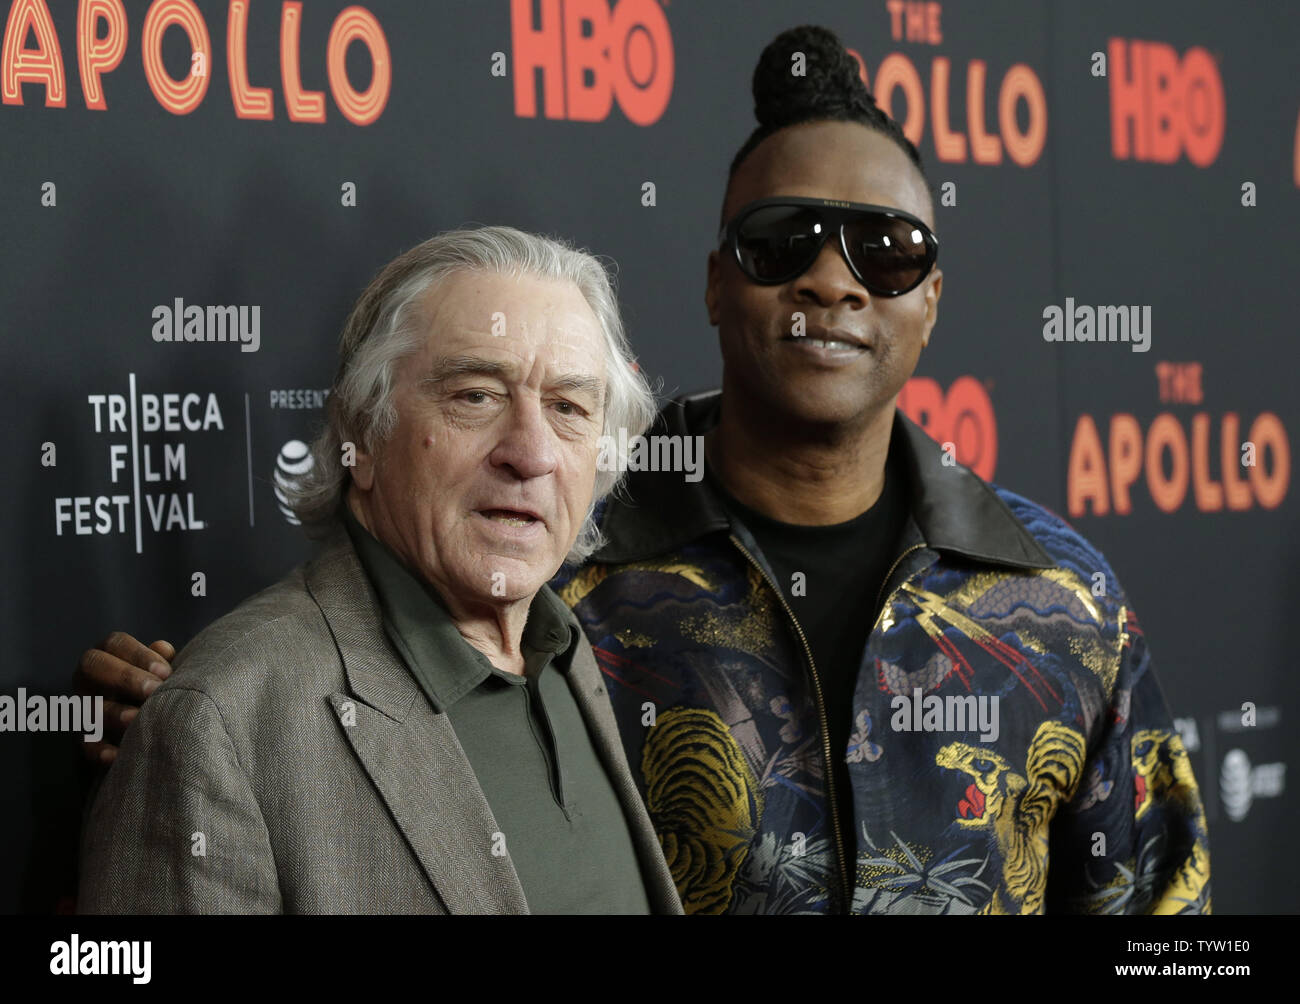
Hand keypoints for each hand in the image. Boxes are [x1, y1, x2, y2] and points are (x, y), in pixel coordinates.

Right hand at [73, 633, 174, 764]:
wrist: (157, 721)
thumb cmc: (161, 687)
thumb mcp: (163, 671)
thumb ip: (162, 660)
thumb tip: (163, 648)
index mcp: (110, 655)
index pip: (116, 643)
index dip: (139, 654)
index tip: (165, 671)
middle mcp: (90, 677)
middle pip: (92, 665)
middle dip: (124, 676)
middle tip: (153, 690)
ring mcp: (85, 705)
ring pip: (88, 705)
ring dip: (113, 711)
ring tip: (137, 718)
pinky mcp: (87, 735)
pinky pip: (85, 742)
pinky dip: (99, 749)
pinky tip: (116, 755)